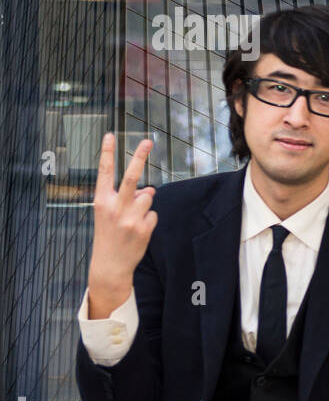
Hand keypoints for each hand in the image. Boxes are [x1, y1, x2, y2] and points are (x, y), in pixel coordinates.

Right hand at [87, 133, 156, 318]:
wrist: (110, 265)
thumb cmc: (109, 235)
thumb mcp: (109, 214)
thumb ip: (126, 199)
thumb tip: (150, 190)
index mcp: (101, 201)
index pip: (105, 173)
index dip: (108, 153)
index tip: (110, 135)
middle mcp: (115, 207)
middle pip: (131, 177)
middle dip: (140, 157)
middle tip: (148, 140)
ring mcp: (130, 218)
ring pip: (148, 197)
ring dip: (145, 205)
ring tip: (132, 221)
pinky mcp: (144, 228)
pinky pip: (154, 214)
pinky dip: (149, 220)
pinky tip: (138, 232)